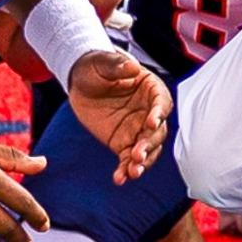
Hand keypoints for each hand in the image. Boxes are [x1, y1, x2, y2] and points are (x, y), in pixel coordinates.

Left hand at [67, 49, 170, 184]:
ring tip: (133, 172)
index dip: (159, 113)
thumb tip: (132, 68)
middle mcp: (149, 112)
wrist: (80, 82)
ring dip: (143, 162)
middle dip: (150, 144)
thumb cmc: (95, 66)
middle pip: (158, 131)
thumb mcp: (102, 62)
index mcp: (151, 89)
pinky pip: (128, 160)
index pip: (162, 103)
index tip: (151, 123)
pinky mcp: (123, 144)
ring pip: (148, 149)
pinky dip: (125, 170)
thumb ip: (117, 65)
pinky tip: (120, 178)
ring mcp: (138, 130)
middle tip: (138, 154)